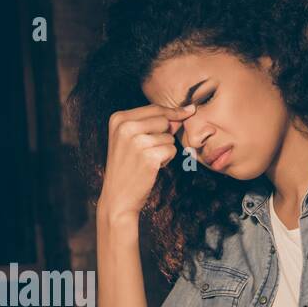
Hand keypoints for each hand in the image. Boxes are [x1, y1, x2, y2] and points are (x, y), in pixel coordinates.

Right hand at [96, 102, 195, 223]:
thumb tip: (186, 111)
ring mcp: (137, 142)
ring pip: (169, 136)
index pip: (154, 109)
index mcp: (118, 119)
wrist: (118, 197)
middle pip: (163, 119)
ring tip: (146, 160)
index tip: (189, 110)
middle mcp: (125, 127)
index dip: (172, 112)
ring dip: (164, 149)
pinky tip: (153, 167)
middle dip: (164, 134)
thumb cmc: (127, 167)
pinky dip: (167, 159)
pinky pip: (172, 149)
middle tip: (148, 150)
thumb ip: (153, 123)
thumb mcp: (131, 139)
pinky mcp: (149, 156)